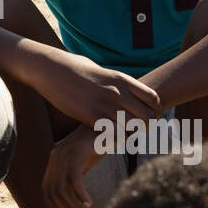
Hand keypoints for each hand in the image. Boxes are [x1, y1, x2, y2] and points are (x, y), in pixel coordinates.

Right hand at [32, 48, 159, 127]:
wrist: (52, 69)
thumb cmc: (75, 69)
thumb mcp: (102, 71)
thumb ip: (116, 83)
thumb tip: (126, 91)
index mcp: (122, 79)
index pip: (153, 98)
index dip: (155, 110)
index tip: (150, 116)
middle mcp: (117, 92)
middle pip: (147, 117)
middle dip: (146, 126)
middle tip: (138, 130)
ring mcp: (105, 105)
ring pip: (132, 128)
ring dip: (131, 134)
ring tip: (124, 134)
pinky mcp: (91, 117)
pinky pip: (114, 134)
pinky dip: (115, 138)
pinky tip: (109, 136)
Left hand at [43, 125, 101, 207]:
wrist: (108, 121)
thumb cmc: (99, 143)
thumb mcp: (84, 161)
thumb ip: (77, 177)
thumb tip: (79, 202)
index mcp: (54, 161)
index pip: (46, 191)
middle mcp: (55, 158)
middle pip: (53, 194)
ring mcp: (64, 155)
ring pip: (62, 190)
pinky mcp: (76, 153)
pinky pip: (73, 181)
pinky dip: (80, 195)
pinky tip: (89, 203)